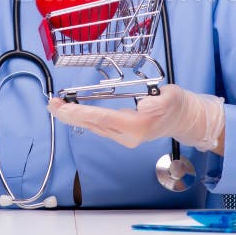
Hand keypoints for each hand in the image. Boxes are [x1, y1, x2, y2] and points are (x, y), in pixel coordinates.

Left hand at [48, 85, 225, 153]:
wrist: (184, 119)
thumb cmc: (177, 105)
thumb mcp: (172, 97)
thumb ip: (158, 102)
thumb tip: (143, 106)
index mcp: (137, 126)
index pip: (104, 118)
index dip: (83, 112)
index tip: (65, 107)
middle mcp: (127, 135)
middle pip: (93, 125)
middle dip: (70, 115)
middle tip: (51, 103)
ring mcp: (123, 137)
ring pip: (93, 127)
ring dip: (73, 117)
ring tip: (56, 105)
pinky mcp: (121, 134)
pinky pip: (97, 126)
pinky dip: (83, 118)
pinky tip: (71, 112)